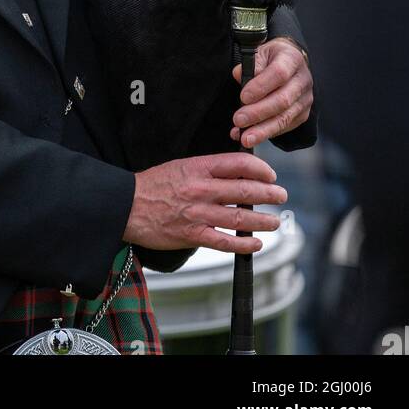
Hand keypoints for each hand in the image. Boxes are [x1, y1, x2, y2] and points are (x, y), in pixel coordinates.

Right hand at [125, 152, 285, 254]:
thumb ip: (207, 169)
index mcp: (198, 166)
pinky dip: (244, 244)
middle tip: (281, 195)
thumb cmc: (153, 184)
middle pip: (245, 189)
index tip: (270, 174)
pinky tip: (255, 244)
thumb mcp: (180, 166)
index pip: (238, 164)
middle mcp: (201, 188)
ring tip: (275, 221)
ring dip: (263, 221)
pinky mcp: (192, 235)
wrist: (126, 205)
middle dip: (269, 193)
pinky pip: (225, 241)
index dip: (260, 168)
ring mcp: (197, 213)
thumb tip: (235, 172)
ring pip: (240, 217)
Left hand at [230, 37, 312, 147]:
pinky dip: (265, 134)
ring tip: (245, 138)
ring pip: (284, 118)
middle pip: (282, 100)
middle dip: (258, 113)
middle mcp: (302, 81)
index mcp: (292, 60)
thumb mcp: (261, 52)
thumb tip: (239, 75)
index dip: (261, 87)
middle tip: (239, 120)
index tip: (243, 97)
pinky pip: (284, 128)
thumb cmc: (271, 59)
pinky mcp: (302, 115)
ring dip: (263, 130)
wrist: (290, 64)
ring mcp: (304, 100)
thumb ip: (251, 63)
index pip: (279, 74)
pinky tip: (248, 136)